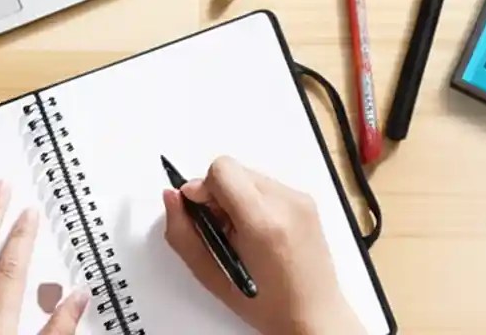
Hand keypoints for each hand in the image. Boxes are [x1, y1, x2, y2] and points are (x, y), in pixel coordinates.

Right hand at [162, 157, 364, 334]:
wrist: (313, 315)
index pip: (222, 170)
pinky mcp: (306, 201)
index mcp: (263, 222)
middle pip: (234, 170)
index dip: (201, 187)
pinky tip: (256, 233)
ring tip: (240, 235)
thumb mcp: (212, 276)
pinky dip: (254, 203)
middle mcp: (286, 204)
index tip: (198, 209)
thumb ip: (184, 234)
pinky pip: (267, 186)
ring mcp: (300, 200)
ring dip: (236, 199)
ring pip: (249, 176)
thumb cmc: (269, 304)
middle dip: (217, 195)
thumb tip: (172, 200)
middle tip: (220, 229)